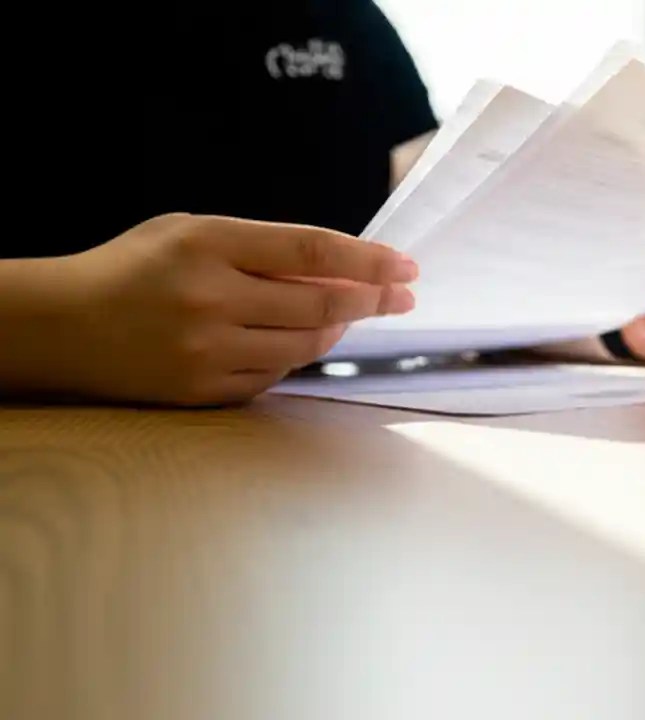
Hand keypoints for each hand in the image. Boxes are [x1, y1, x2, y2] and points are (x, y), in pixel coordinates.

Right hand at [56, 213, 416, 405]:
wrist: (62, 327)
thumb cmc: (137, 270)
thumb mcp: (193, 234)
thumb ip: (264, 249)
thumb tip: (344, 270)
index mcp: (208, 244)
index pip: (312, 250)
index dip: (369, 260)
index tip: (406, 266)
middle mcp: (211, 298)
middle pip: (322, 303)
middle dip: (375, 299)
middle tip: (403, 296)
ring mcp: (207, 351)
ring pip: (306, 344)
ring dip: (339, 328)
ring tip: (348, 313)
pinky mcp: (204, 392)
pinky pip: (276, 374)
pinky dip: (296, 354)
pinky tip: (296, 338)